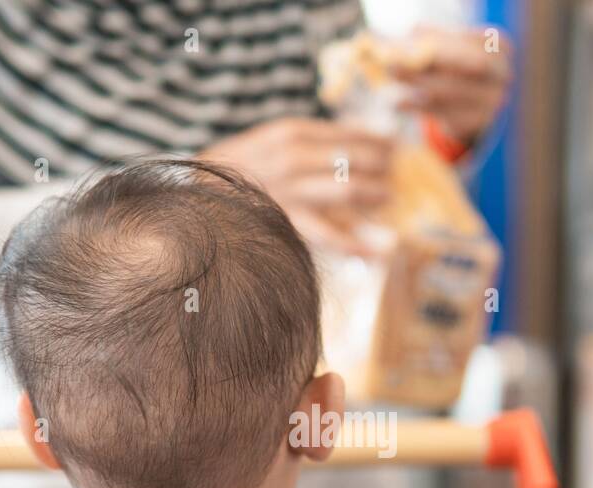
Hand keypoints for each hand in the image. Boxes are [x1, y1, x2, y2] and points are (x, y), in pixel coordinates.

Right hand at [199, 117, 392, 254]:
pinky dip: (357, 245)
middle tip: (395, 171)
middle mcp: (293, 160)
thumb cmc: (239, 166)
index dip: (377, 140)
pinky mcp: (287, 223)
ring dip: (375, 193)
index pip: (348, 134)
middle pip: (354, 161)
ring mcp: (292, 193)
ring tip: (388, 196)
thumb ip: (309, 140)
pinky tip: (379, 249)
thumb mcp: (271, 138)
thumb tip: (357, 142)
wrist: (196, 192)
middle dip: (381, 166)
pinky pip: (331, 236)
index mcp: (291, 133)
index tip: (393, 144)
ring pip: (349, 193)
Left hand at [391, 26, 512, 147]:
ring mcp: (493, 101)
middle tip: (397, 57)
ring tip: (393, 74)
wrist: (473, 112)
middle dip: (431, 59)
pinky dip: (418, 107)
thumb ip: (435, 39)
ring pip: (451, 91)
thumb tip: (415, 32)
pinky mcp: (477, 123)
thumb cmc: (458, 70)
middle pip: (466, 65)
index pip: (471, 39)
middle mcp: (502, 74)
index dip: (443, 38)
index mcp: (500, 47)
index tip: (413, 33)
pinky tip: (398, 103)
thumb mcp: (451, 50)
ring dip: (417, 83)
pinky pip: (444, 114)